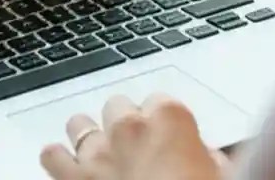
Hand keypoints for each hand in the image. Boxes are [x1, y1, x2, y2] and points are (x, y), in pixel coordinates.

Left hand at [39, 93, 229, 179]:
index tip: (170, 138)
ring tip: (100, 155)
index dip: (165, 123)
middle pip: (118, 106)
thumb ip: (209, 159)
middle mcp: (127, 127)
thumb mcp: (222, 176)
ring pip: (80, 124)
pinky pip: (52, 155)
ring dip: (89, 136)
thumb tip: (205, 158)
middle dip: (125, 125)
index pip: (162, 101)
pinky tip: (70, 169)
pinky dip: (60, 160)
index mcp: (168, 119)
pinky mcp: (71, 178)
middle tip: (137, 149)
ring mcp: (96, 151)